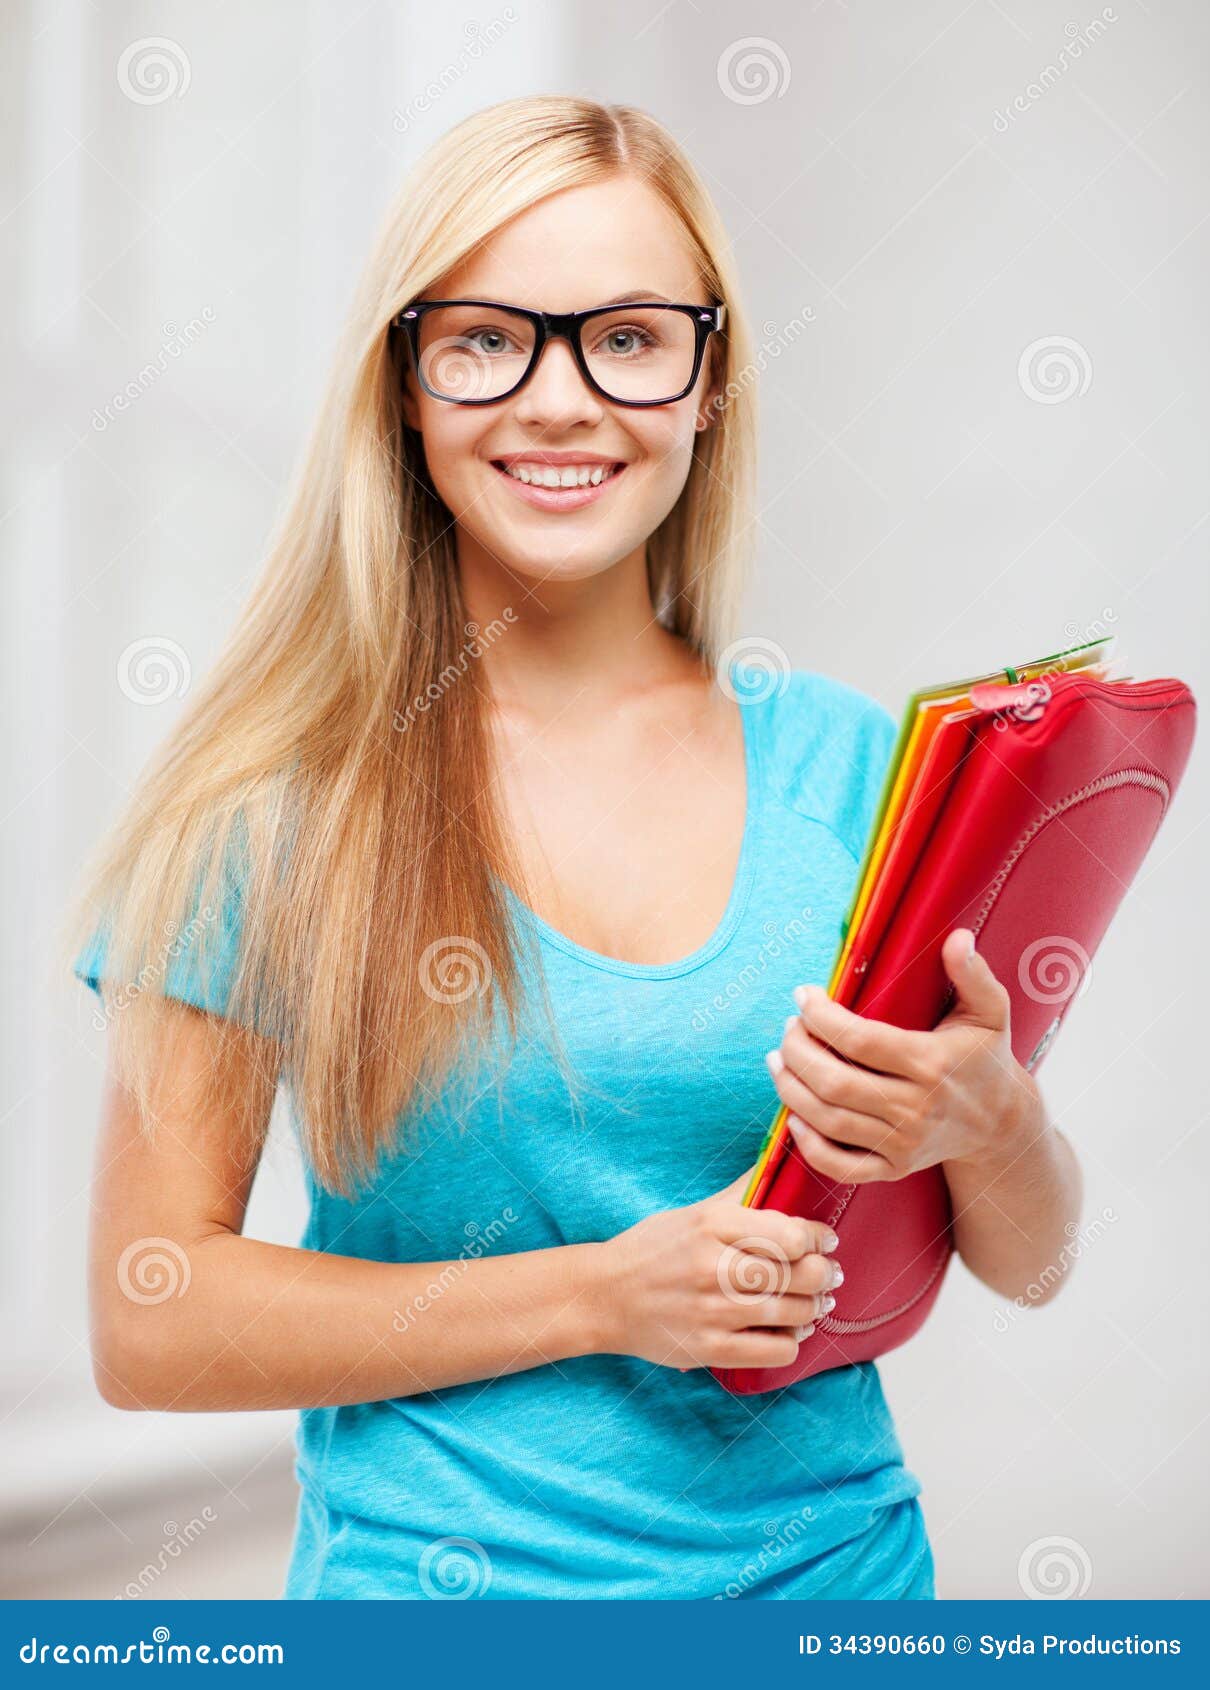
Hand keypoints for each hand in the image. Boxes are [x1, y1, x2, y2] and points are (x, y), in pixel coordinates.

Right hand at [594, 1165, 843, 1371]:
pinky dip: (792, 1340)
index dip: (817, 1238)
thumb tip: (780, 1161)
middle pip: (799, 1273)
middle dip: (825, 1274)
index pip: (790, 1233)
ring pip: (795, 1312)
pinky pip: (777, 1350)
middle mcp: (714, 1266)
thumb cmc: (653, 1249)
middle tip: (830, 1274)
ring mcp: (712, 1311)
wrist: (605, 1296)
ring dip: (814, 1308)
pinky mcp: (710, 1349)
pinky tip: (788, 1329)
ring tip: (814, 1303)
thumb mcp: (694, 1211)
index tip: (824, 1240)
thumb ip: (741, 1193)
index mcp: (712, 1225)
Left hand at [765, 928, 1043, 1184]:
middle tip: (787, 1028)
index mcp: (931, 1063)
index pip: (859, 1040)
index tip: (803, 995)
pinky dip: (809, 1145)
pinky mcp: (895, 1168)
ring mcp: (904, 1143)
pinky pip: (841, 1166)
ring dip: (791, 1089)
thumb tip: (958, 938)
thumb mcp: (989, 1012)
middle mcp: (915, 1107)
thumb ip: (973, 974)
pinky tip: (794, 1116)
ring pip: (829, 1121)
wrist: (1001, 1124)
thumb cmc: (984, 1057)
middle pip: (834, 1082)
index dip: (821, 1016)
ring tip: (777, 1059)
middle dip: (797, 1051)